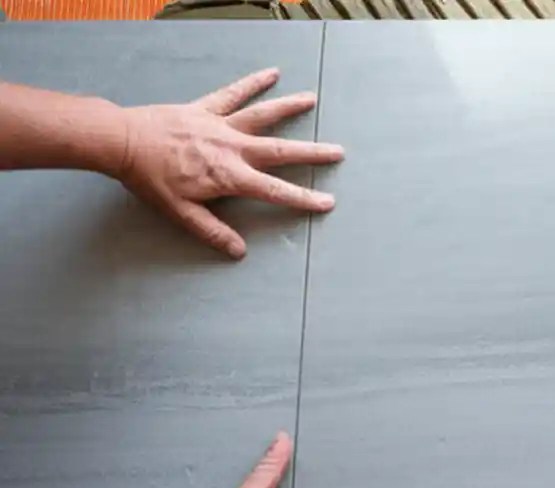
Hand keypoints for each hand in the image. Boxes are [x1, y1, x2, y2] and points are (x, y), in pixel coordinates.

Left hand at [112, 68, 343, 259]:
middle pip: (281, 151)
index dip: (303, 199)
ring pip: (262, 116)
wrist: (122, 142)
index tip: (327, 202)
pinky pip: (233, 94)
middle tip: (338, 152)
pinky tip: (272, 74)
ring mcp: (221, 126)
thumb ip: (212, 232)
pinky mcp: (205, 109)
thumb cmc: (150, 180)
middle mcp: (233, 148)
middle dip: (312, 153)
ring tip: (312, 100)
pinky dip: (253, 83)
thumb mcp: (180, 213)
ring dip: (289, 108)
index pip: (275, 191)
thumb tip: (239, 251)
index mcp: (230, 177)